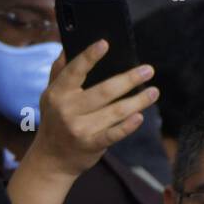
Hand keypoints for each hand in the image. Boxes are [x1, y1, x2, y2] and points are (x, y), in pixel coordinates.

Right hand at [27, 42, 157, 181]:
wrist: (51, 160)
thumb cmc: (55, 122)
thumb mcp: (50, 98)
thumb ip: (58, 73)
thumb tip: (66, 48)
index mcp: (57, 94)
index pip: (74, 71)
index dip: (89, 57)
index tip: (105, 43)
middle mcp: (67, 111)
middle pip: (104, 91)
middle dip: (129, 80)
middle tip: (148, 70)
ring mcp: (79, 129)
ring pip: (114, 111)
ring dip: (138, 101)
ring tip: (153, 92)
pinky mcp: (90, 145)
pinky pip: (113, 134)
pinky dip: (127, 126)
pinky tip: (140, 116)